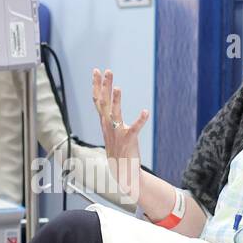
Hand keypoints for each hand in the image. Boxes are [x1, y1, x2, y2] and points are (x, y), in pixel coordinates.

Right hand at [92, 67, 148, 200]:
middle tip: (106, 71)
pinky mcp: (128, 140)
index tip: (96, 71)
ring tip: (117, 88)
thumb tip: (108, 107)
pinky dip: (140, 120)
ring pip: (114, 114)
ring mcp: (117, 133)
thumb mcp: (110, 131)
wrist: (122, 172)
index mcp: (104, 122)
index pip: (98, 100)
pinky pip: (134, 129)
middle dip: (104, 86)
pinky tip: (145, 112)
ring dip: (115, 101)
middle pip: (103, 103)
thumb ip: (109, 119)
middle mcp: (108, 126)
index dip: (97, 85)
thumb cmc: (118, 151)